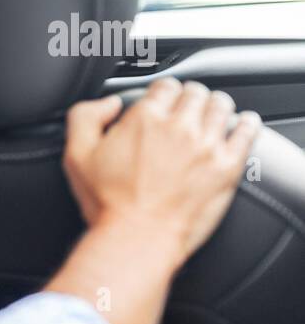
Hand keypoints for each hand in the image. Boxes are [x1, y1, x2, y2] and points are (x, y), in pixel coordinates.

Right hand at [63, 78, 260, 268]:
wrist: (137, 238)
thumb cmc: (107, 203)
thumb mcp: (76, 155)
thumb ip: (85, 116)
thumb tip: (109, 103)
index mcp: (145, 119)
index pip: (165, 85)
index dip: (163, 90)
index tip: (162, 99)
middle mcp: (179, 127)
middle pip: (196, 93)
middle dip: (190, 97)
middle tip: (185, 109)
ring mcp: (207, 145)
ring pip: (222, 106)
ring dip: (216, 106)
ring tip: (211, 115)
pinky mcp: (227, 166)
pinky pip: (247, 131)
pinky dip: (246, 123)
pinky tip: (242, 125)